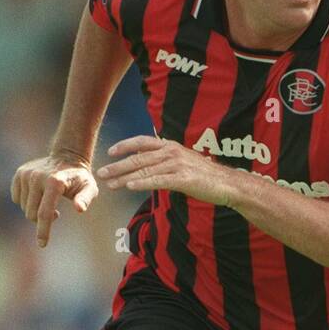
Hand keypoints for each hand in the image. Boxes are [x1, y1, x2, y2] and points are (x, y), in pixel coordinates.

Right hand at [10, 154, 98, 247]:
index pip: (44, 213)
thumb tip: (79, 208)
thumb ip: (85, 198)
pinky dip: (26, 201)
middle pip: (32, 213)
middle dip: (42, 220)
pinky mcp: (19, 173)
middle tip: (56, 213)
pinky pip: (17, 198)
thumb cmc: (80, 177)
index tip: (42, 244)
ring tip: (49, 201)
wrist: (67, 156)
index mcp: (54, 182)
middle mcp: (36, 177)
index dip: (43, 231)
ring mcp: (26, 174)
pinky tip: (38, 195)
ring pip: (24, 207)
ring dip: (35, 210)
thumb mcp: (90, 188)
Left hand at [96, 136, 237, 206]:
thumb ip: (165, 162)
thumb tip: (149, 166)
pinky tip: (130, 187)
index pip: (142, 142)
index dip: (125, 146)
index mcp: (170, 146)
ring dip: (125, 177)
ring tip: (110, 184)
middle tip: (102, 172)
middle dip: (118, 166)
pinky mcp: (182, 179)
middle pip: (139, 158)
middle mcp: (171, 152)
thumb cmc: (204, 176)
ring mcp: (177, 165)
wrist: (226, 183)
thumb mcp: (183, 162)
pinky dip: (142, 183)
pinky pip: (158, 181)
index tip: (110, 152)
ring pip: (145, 170)